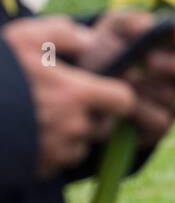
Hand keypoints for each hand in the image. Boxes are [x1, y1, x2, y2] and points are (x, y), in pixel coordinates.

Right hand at [1, 16, 135, 178]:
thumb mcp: (22, 38)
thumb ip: (62, 33)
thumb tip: (91, 39)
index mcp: (75, 94)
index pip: (123, 100)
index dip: (117, 95)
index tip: (103, 90)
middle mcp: (72, 126)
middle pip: (103, 126)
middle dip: (92, 117)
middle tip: (66, 103)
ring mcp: (55, 151)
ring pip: (80, 146)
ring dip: (70, 136)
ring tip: (42, 118)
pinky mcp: (38, 169)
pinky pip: (57, 162)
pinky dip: (49, 152)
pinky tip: (29, 134)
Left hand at [83, 11, 174, 148]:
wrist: (81, 91)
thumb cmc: (101, 53)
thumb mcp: (109, 32)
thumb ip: (130, 22)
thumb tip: (150, 24)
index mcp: (172, 46)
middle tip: (150, 60)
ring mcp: (173, 101)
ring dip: (148, 89)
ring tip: (122, 82)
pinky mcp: (161, 126)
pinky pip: (160, 120)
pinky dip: (139, 111)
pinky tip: (120, 105)